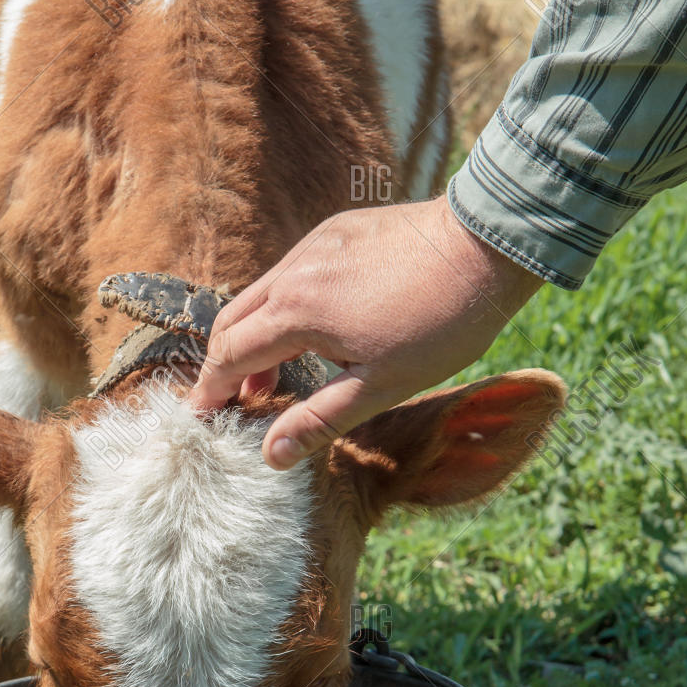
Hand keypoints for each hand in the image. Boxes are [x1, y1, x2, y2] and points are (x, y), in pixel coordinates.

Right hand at [189, 194, 542, 468]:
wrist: (488, 243)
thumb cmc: (441, 322)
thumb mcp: (379, 387)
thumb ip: (319, 419)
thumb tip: (270, 455)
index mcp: (297, 312)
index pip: (230, 355)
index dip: (211, 389)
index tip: (199, 416)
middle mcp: (294, 271)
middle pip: (234, 320)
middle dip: (224, 364)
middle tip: (232, 403)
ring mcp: (316, 244)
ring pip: (262, 294)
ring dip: (255, 336)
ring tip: (274, 378)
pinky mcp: (339, 231)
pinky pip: (292, 273)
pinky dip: (282, 308)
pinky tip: (311, 333)